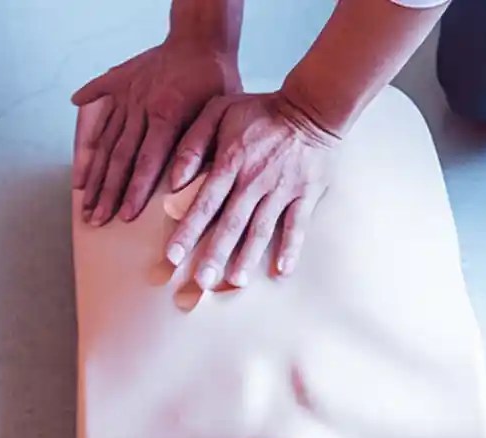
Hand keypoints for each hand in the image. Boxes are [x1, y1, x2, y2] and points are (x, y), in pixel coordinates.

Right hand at [71, 41, 238, 225]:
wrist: (202, 39)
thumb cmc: (216, 79)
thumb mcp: (219, 115)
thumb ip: (201, 148)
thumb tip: (183, 184)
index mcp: (167, 115)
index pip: (146, 163)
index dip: (134, 192)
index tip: (123, 216)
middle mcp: (141, 106)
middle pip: (119, 157)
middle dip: (106, 191)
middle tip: (95, 218)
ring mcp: (128, 93)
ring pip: (105, 137)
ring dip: (93, 169)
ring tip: (82, 195)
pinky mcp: (120, 80)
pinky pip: (98, 97)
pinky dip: (86, 115)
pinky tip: (76, 138)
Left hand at [166, 92, 337, 287]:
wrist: (313, 107)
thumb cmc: (261, 111)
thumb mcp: (218, 110)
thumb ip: (193, 142)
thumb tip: (176, 179)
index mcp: (231, 161)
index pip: (204, 202)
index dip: (188, 230)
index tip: (173, 256)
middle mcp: (254, 180)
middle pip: (231, 223)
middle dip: (214, 253)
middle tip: (201, 282)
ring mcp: (282, 190)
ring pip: (261, 228)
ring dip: (248, 256)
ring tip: (236, 281)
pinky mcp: (306, 195)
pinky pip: (297, 225)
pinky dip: (291, 247)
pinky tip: (282, 270)